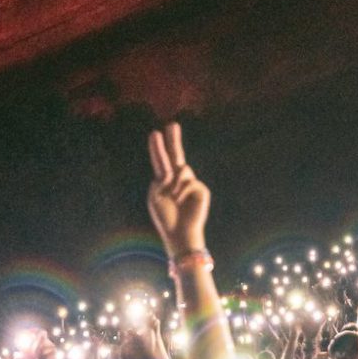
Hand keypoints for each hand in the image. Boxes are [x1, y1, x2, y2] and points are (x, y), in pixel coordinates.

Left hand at [147, 122, 209, 256]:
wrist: (180, 233)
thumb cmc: (165, 217)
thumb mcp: (156, 196)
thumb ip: (163, 180)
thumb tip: (177, 170)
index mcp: (165, 181)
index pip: (162, 161)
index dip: (158, 148)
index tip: (156, 133)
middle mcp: (178, 180)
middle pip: (176, 155)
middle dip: (173, 140)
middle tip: (172, 125)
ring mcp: (191, 184)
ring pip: (182, 170)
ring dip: (174, 182)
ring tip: (172, 197)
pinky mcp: (201, 190)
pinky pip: (189, 182)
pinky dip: (182, 191)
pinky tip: (181, 200)